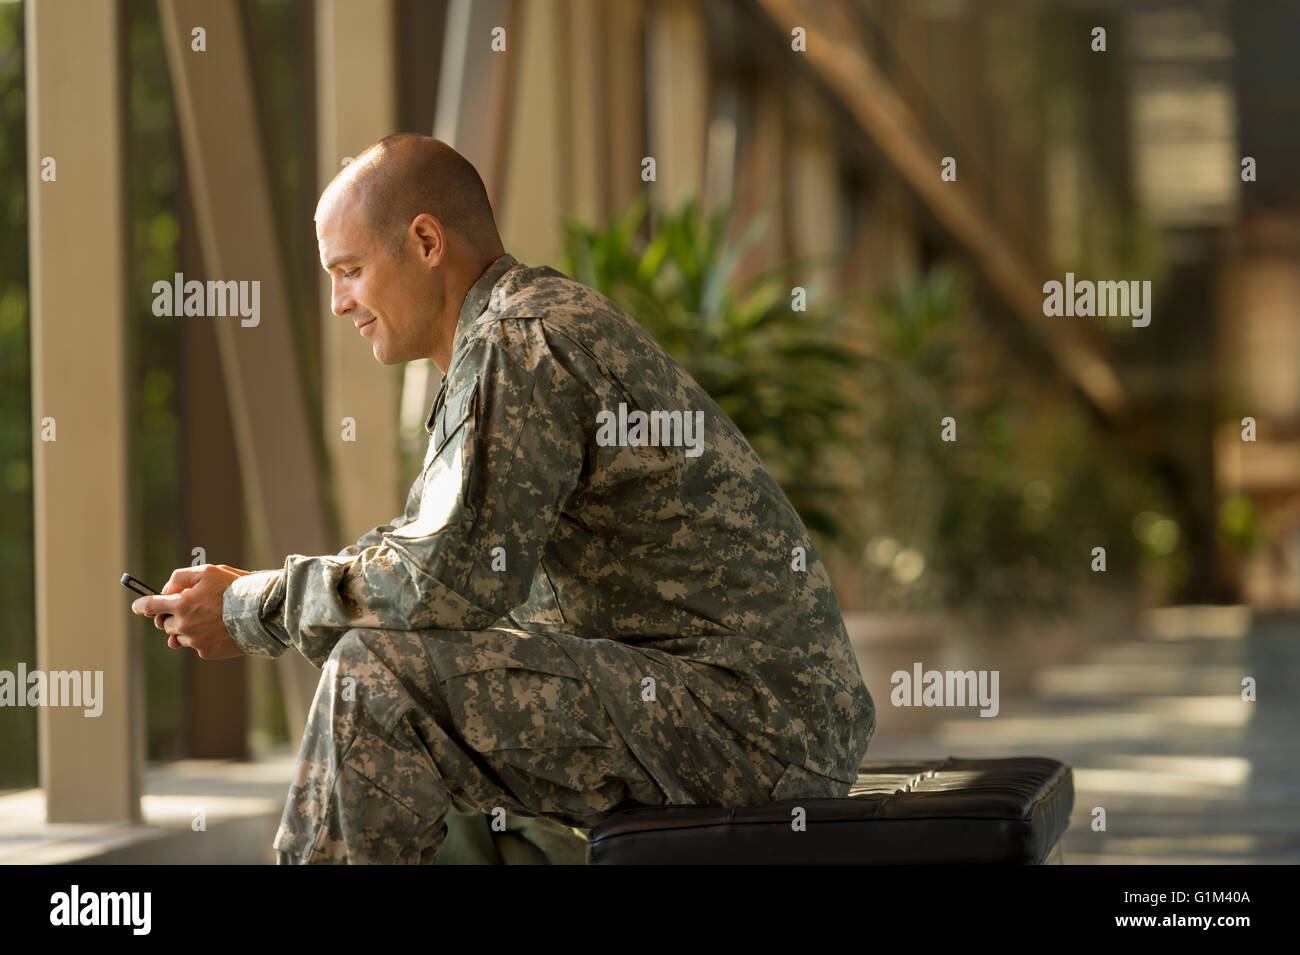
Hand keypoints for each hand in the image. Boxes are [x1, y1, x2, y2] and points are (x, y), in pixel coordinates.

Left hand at [131, 564, 250, 659]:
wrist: (261, 614)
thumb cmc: (236, 589)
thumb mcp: (208, 571)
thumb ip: (181, 577)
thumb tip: (167, 590)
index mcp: (181, 604)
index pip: (150, 606)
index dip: (140, 605)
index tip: (137, 606)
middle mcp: (183, 625)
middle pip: (165, 623)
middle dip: (173, 616)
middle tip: (190, 608)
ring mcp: (194, 641)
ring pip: (180, 636)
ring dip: (187, 628)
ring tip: (209, 619)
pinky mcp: (206, 652)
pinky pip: (197, 645)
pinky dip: (203, 638)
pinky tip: (219, 629)